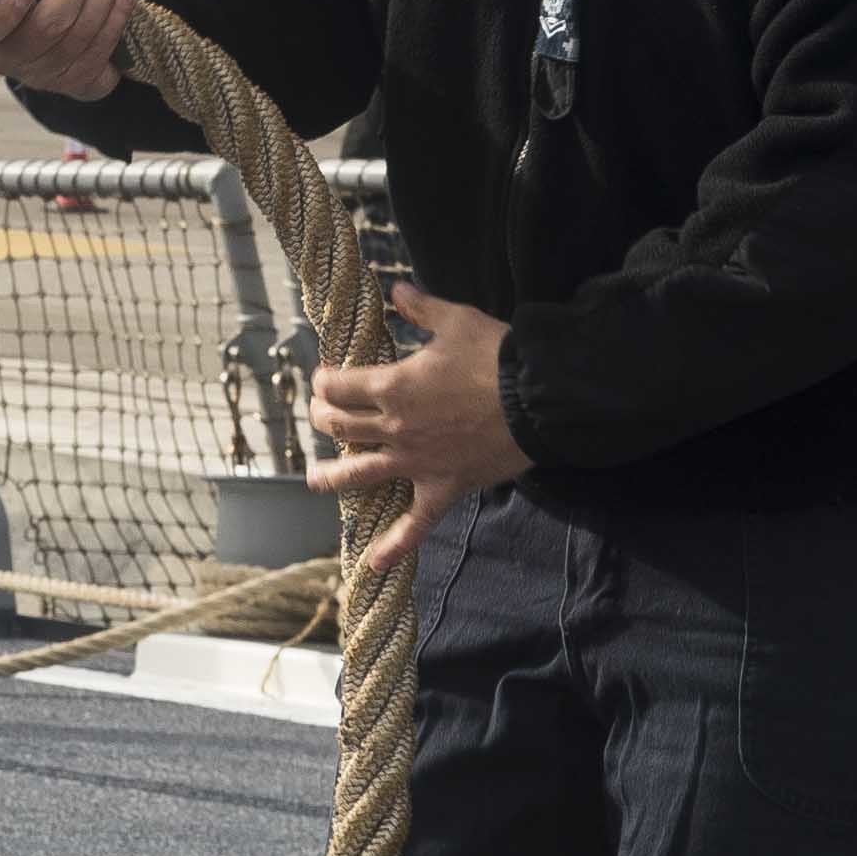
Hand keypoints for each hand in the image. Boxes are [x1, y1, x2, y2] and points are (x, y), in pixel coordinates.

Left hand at [303, 284, 530, 571]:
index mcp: (391, 387)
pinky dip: (393, 546)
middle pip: (339, 426)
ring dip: (330, 477)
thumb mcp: (458, 321)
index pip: (338, 385)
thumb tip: (398, 291)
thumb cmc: (498, 357)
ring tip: (315, 478)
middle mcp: (394, 428)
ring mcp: (415, 462)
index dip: (325, 380)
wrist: (541, 400)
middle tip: (322, 413)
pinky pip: (414, 524)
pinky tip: (372, 564)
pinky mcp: (443, 487)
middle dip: (323, 417)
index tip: (326, 377)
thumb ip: (422, 309)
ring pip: (358, 474)